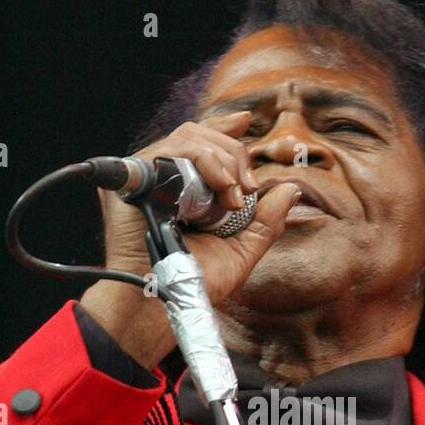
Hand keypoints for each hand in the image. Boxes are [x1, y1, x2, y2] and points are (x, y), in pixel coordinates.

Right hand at [80, 112, 300, 370]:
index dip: (224, 128)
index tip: (246, 122)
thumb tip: (291, 189)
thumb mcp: (242, 250)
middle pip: (202, 136)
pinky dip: (204, 162)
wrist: (166, 301)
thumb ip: (267, 220)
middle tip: (247, 192)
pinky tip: (221, 190)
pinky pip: (173, 149)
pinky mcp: (133, 179)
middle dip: (235, 156)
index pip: (203, 144)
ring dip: (223, 162)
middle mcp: (163, 178)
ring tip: (234, 198)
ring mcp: (146, 176)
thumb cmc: (197, 283)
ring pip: (191, 137)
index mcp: (184, 189)